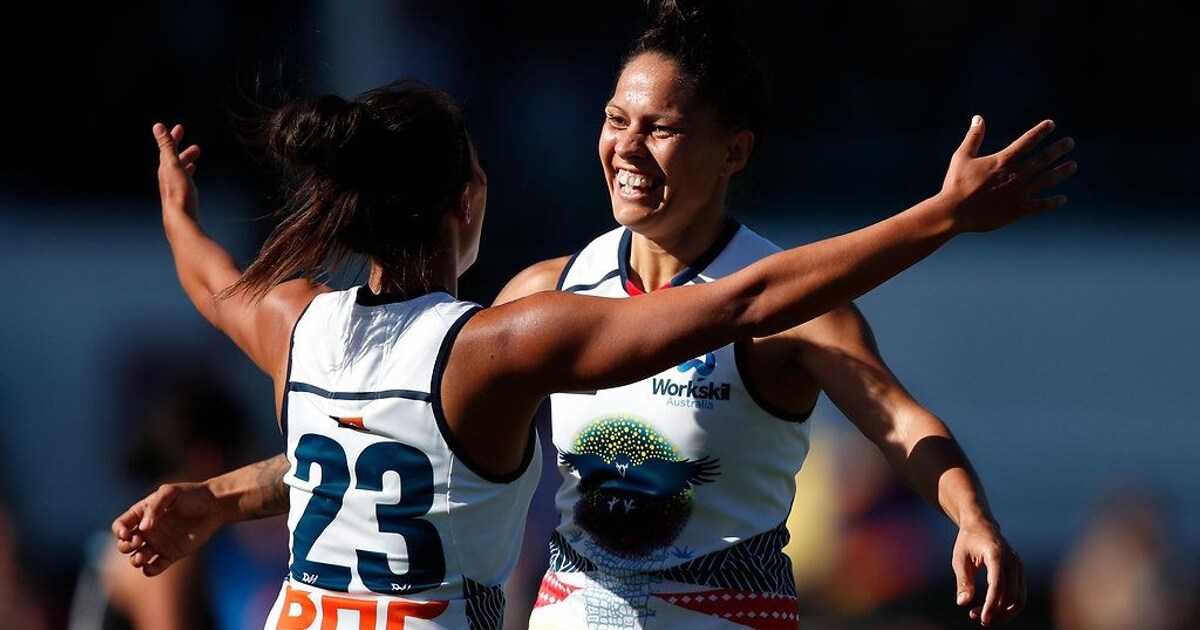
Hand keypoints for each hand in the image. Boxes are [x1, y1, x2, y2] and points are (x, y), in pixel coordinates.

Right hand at [111, 481, 225, 576]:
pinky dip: (148, 571)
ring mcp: (158, 543)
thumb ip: (155, 506)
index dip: (119, 531)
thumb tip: (144, 528)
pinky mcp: (171, 554)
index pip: (121, 525)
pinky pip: (154, 567)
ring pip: (137, 558)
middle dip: (125, 546)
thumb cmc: (192, 495)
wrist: (215, 506)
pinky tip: (150, 567)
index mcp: (143, 514)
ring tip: (142, 556)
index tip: (127, 532)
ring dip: (135, 560)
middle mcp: (148, 530)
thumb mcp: (170, 492)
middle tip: (138, 541)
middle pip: (124, 544)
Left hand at [153, 122, 201, 220]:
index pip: (167, 148)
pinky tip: (191, 177)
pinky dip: (187, 173)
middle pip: (174, 159)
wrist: (181, 218)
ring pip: (179, 169)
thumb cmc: (178, 192)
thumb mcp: (173, 164)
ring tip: (196, 158)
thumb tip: (158, 126)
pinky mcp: (181, 196)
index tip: (180, 128)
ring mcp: (174, 186)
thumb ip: (166, 145)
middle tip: (196, 148)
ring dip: (187, 161)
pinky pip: (183, 180)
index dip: (173, 137)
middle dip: (183, 150)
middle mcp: (167, 176)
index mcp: (165, 167)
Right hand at [940, 115, 1076, 232]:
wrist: (954, 212)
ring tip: (1072, 165)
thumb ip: (973, 137)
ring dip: (1061, 171)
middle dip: (1058, 149)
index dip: (1040, 131)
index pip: (1027, 141)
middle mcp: (1016, 174)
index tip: (1051, 124)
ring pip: (1047, 179)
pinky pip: (1041, 205)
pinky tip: (1062, 199)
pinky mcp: (1018, 210)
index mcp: (1003, 160)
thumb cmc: (956, 184)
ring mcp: (1019, 192)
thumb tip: (978, 118)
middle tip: (1070, 143)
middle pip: (1043, 158)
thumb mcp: (962, 157)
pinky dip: (1053, 202)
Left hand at [952, 519, 1025, 625]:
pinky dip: (1007, 606)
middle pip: (1012, 596)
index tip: (982, 618)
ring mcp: (1019, 566)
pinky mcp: (1020, 572)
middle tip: (978, 618)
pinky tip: (991, 609)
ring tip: (983, 617)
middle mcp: (1012, 561)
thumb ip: (963, 581)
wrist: (982, 524)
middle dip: (997, 613)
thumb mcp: (959, 559)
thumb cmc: (968, 541)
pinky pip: (1019, 595)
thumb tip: (962, 603)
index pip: (997, 585)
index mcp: (996, 554)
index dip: (991, 605)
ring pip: (1019, 599)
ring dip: (1003, 613)